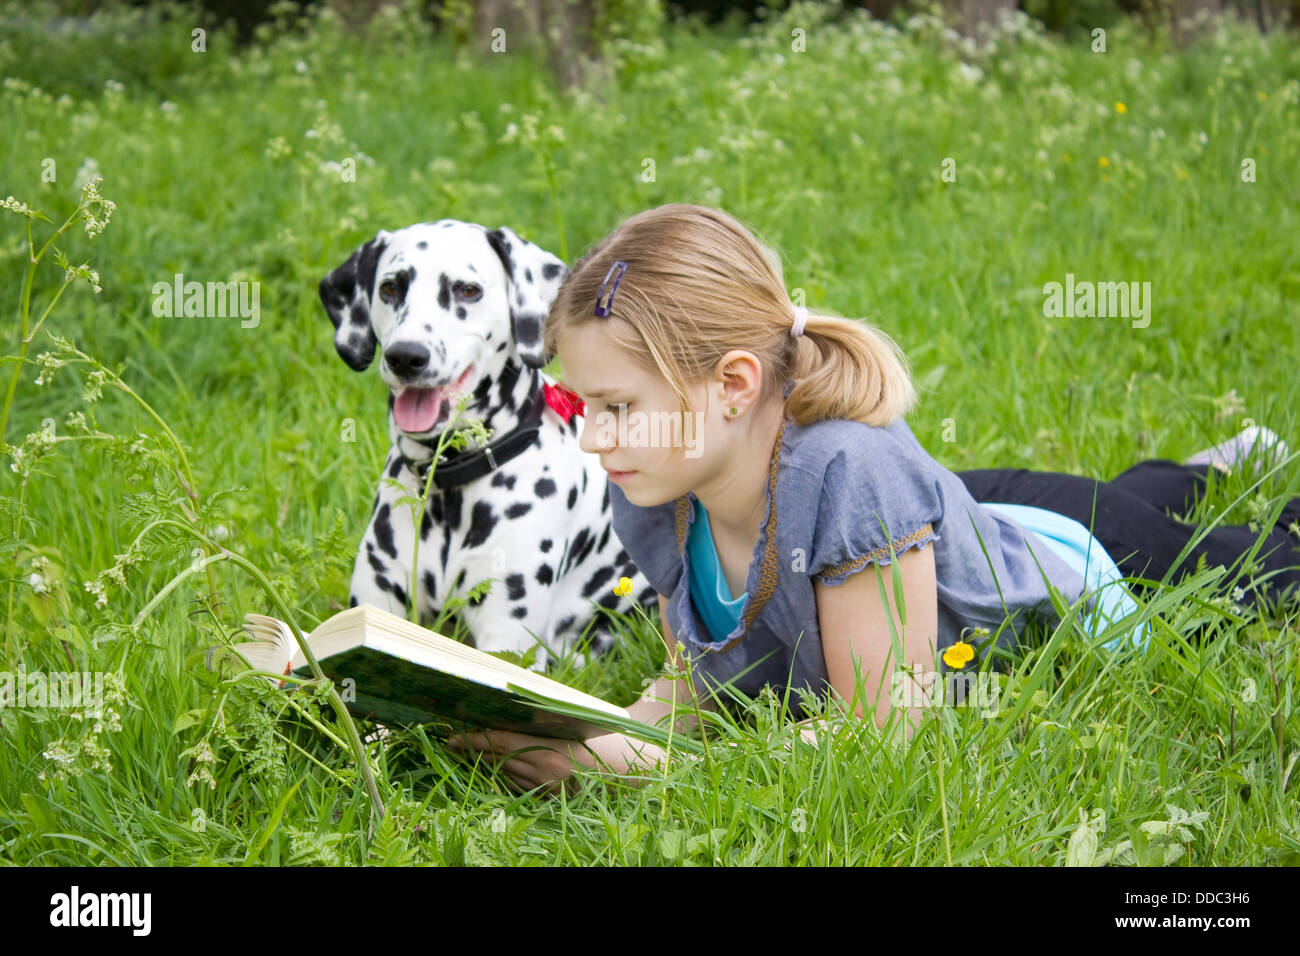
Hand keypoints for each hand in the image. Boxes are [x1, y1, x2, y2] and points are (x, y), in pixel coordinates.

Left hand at [447, 730, 664, 795]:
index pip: (500, 745)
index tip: (453, 736)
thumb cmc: (612, 739)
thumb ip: (545, 719)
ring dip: (489, 762)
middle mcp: (545, 778)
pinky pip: (522, 786)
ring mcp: (548, 793)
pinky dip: (509, 773)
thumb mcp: (577, 722)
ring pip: (507, 775)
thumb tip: (512, 709)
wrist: (641, 772)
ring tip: (472, 749)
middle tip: (455, 739)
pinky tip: (502, 763)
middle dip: (476, 750)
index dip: (474, 740)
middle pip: (498, 761)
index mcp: (551, 755)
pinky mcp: (553, 801)